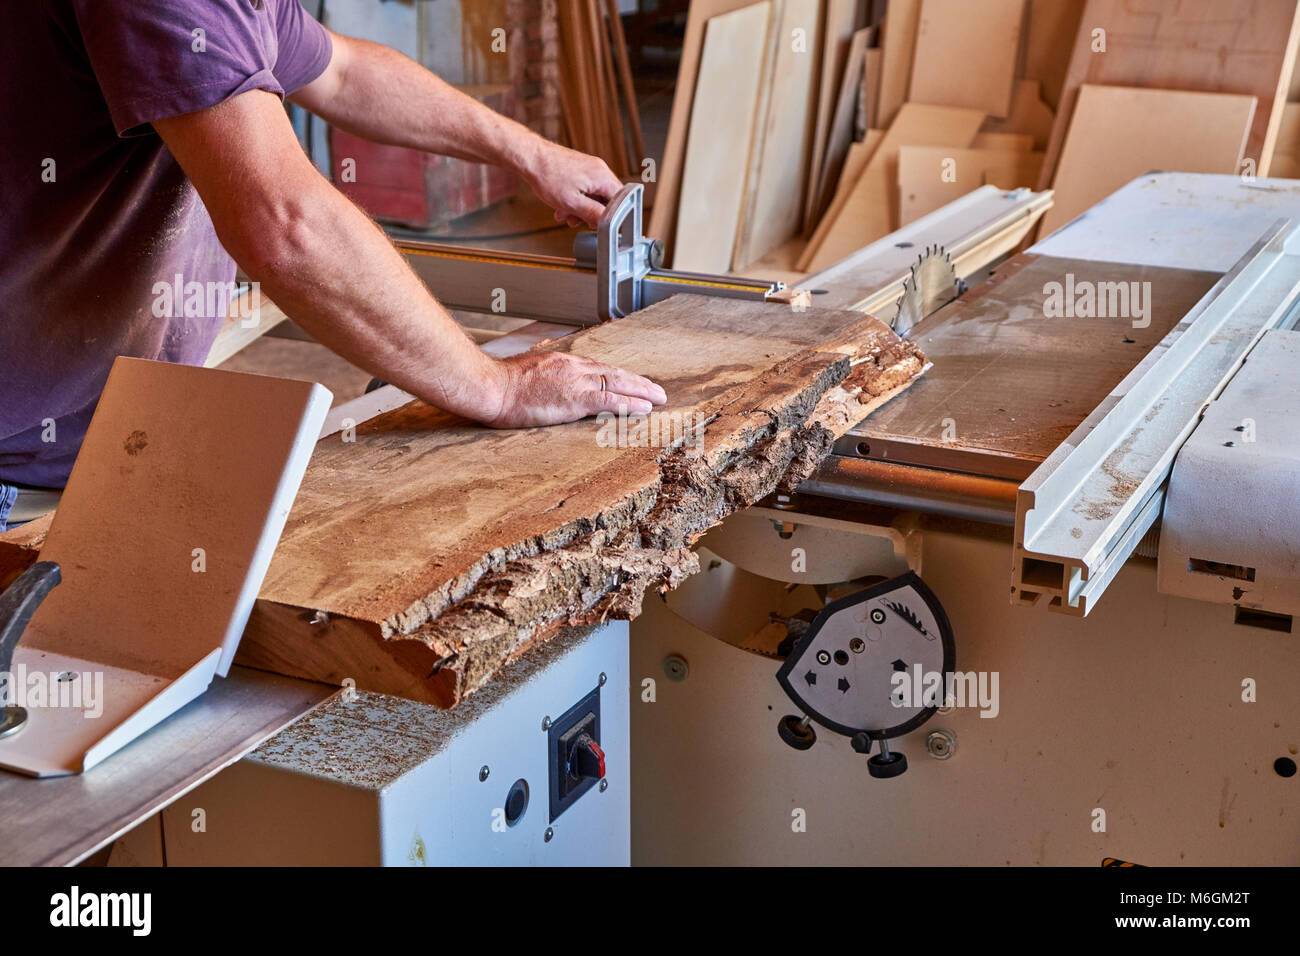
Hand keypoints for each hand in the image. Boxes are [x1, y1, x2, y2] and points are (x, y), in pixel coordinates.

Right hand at [485, 351, 666, 427]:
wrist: (491, 387)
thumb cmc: (500, 384)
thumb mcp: (525, 373)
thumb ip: (542, 376)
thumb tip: (544, 382)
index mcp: (562, 362)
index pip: (597, 368)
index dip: (617, 376)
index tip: (631, 381)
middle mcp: (574, 368)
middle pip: (614, 373)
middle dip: (638, 382)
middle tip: (656, 390)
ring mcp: (576, 382)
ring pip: (618, 384)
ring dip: (642, 392)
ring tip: (659, 398)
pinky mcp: (575, 399)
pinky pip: (611, 401)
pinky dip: (631, 404)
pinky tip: (645, 408)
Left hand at [523, 141, 622, 227]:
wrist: (531, 157)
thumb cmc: (547, 175)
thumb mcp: (572, 202)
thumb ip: (593, 213)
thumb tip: (608, 223)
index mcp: (602, 177)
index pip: (621, 201)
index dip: (612, 216)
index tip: (600, 224)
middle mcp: (599, 170)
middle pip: (606, 199)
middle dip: (592, 213)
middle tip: (578, 221)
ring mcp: (590, 168)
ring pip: (594, 195)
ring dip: (581, 208)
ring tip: (565, 214)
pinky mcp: (581, 169)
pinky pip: (585, 188)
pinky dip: (576, 199)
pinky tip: (562, 206)